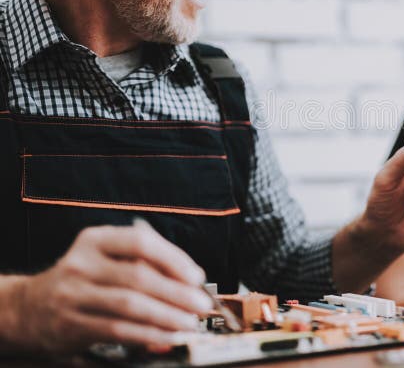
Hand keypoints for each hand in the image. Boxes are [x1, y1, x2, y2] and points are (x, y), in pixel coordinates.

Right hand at [12, 221, 212, 352]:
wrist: (30, 306)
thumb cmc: (84, 280)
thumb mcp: (105, 258)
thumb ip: (144, 264)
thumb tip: (190, 283)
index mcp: (96, 240)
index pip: (140, 242)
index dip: (173, 259)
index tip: (196, 276)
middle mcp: (81, 263)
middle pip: (138, 276)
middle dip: (177, 293)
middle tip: (201, 305)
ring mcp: (73, 295)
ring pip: (130, 305)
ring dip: (167, 316)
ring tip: (189, 323)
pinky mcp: (70, 325)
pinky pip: (117, 330)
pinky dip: (148, 334)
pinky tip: (167, 336)